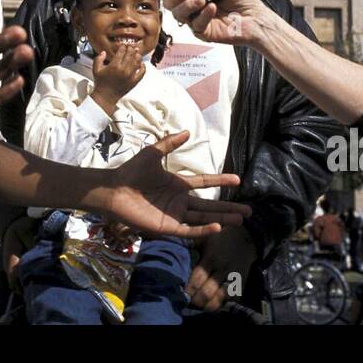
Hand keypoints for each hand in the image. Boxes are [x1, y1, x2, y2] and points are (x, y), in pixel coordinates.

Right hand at [91, 40, 143, 110]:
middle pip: (130, 54)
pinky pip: (142, 72)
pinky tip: (141, 63)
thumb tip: (104, 52)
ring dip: (137, 55)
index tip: (123, 45)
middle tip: (131, 47)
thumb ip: (98, 59)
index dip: (123, 47)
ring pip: (137, 61)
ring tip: (136, 53)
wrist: (106, 97)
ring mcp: (130, 76)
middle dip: (131, 49)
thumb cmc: (101, 83)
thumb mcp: (96, 69)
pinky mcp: (134, 81)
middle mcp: (123, 70)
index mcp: (114, 65)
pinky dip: (143, 66)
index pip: (122, 51)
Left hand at [94, 132, 250, 238]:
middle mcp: (179, 201)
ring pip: (203, 218)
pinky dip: (203, 229)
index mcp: (178, 184)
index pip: (205, 183)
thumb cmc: (132, 172)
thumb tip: (188, 132)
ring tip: (240, 219)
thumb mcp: (153, 153)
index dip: (221, 180)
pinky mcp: (167, 227)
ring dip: (222, 219)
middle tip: (248, 211)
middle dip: (229, 208)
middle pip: (209, 205)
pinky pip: (188, 230)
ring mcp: (174, 215)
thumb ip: (170, 144)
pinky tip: (218, 227)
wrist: (114, 189)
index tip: (238, 180)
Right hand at [162, 0, 272, 46]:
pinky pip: (195, 25)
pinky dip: (202, 16)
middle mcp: (193, 5)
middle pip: (170, 2)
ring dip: (188, 5)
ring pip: (179, 14)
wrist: (255, 19)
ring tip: (201, 0)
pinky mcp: (203, 32)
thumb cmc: (243, 0)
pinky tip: (212, 9)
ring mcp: (196, 19)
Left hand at [188, 225, 257, 310]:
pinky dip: (223, 304)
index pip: (197, 279)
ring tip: (199, 306)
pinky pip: (233, 299)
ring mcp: (233, 277)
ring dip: (208, 305)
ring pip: (220, 298)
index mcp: (211, 258)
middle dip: (196, 300)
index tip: (180, 293)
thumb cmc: (219, 237)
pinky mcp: (241, 283)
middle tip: (187, 302)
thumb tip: (170, 252)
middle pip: (207, 292)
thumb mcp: (204, 238)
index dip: (188, 290)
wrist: (245, 237)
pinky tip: (213, 304)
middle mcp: (222, 269)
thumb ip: (190, 246)